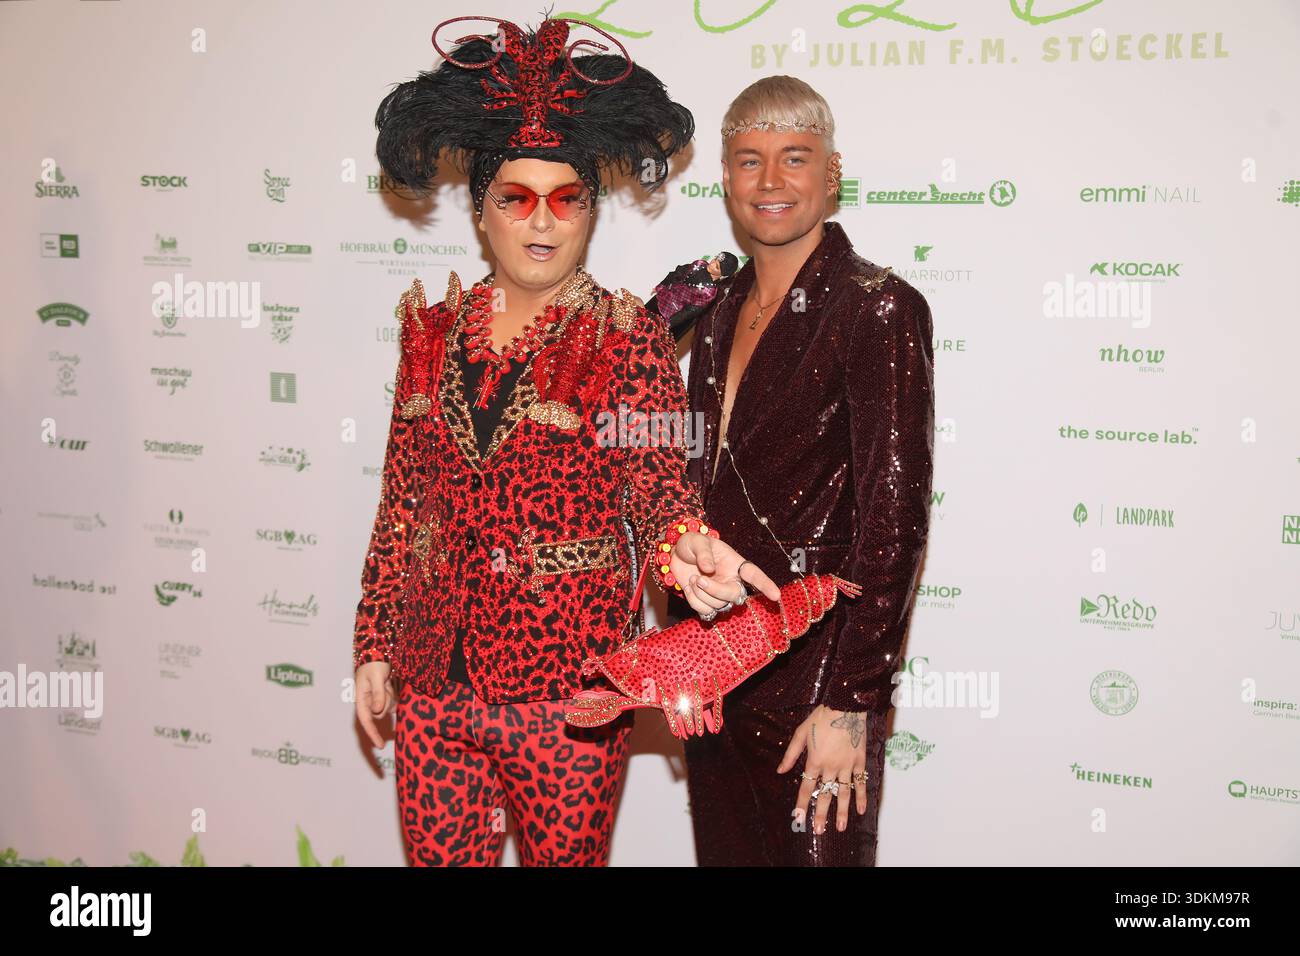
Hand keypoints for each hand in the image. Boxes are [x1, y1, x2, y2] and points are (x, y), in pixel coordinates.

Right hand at [355, 661, 395, 747]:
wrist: (377, 652)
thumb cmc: (374, 663)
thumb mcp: (377, 677)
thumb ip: (378, 694)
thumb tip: (377, 711)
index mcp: (361, 698)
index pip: (366, 720)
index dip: (372, 734)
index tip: (380, 746)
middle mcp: (367, 702)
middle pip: (380, 713)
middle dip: (387, 703)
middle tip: (387, 686)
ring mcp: (375, 700)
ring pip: (387, 708)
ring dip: (390, 697)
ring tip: (387, 682)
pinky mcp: (382, 696)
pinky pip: (392, 702)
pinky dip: (393, 696)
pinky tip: (390, 685)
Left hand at [668, 532, 779, 617]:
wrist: (675, 555)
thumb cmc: (692, 545)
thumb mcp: (697, 541)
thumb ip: (704, 553)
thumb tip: (709, 569)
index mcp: (736, 564)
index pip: (754, 575)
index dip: (765, 585)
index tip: (776, 596)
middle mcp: (731, 581)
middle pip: (734, 596)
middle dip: (716, 591)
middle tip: (698, 579)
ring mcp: (720, 594)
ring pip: (718, 606)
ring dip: (701, 594)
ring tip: (692, 578)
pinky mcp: (707, 603)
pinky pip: (705, 612)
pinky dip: (694, 601)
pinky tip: (689, 587)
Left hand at [777, 705, 869, 833]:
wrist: (844, 706)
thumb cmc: (821, 717)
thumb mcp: (801, 734)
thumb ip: (790, 755)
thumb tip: (780, 771)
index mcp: (814, 761)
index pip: (807, 788)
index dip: (802, 804)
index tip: (799, 818)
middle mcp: (831, 767)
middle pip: (825, 795)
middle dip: (821, 814)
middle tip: (819, 831)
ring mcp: (847, 766)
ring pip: (844, 793)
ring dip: (842, 812)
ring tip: (840, 828)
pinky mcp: (859, 761)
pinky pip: (860, 782)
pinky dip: (861, 796)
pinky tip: (860, 810)